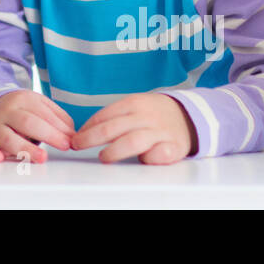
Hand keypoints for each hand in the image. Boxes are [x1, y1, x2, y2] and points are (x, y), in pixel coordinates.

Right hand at [0, 90, 74, 162]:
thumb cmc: (23, 110)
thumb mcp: (41, 105)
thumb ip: (59, 117)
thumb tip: (73, 136)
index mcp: (23, 99)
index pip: (43, 114)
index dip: (59, 128)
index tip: (72, 140)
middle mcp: (8, 112)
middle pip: (27, 122)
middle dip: (48, 135)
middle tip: (64, 145)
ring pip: (8, 137)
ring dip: (26, 148)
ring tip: (42, 157)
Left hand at [71, 93, 195, 164]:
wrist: (187, 116)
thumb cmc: (152, 115)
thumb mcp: (133, 108)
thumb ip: (112, 118)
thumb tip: (84, 132)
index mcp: (134, 103)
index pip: (105, 115)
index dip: (87, 128)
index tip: (76, 138)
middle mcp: (146, 116)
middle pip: (113, 128)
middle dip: (91, 138)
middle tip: (78, 146)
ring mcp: (160, 132)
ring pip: (133, 141)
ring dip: (114, 151)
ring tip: (103, 157)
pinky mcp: (174, 147)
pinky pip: (159, 154)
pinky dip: (148, 159)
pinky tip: (140, 160)